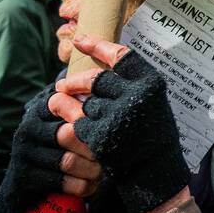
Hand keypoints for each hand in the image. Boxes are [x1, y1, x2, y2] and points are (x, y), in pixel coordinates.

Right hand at [0, 86, 101, 212]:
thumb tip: (121, 100)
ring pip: (68, 160)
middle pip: (71, 134)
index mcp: (42, 108)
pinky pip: (59, 181)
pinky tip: (91, 187)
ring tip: (103, 174)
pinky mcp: (22, 175)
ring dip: (91, 171)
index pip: (70, 105)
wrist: (23, 186)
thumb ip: (84, 112)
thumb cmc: (57, 149)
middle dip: (95, 149)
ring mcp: (23, 151)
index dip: (93, 118)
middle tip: (113, 158)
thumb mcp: (66, 126)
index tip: (113, 132)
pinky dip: (80, 186)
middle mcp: (29, 126)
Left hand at [57, 34, 189, 212]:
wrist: (156, 171)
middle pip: (95, 79)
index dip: (97, 46)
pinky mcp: (100, 138)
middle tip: (63, 84)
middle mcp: (135, 97)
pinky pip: (76, 125)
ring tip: (57, 102)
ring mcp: (116, 118)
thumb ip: (130, 85)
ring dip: (66, 103)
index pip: (120, 55)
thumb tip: (98, 65)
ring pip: (82, 103)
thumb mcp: (152, 102)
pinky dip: (71, 124)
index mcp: (151, 84)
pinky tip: (69, 126)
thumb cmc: (153, 134)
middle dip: (75, 81)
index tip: (80, 40)